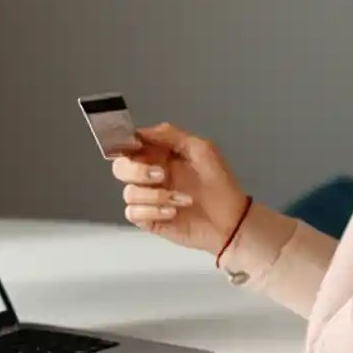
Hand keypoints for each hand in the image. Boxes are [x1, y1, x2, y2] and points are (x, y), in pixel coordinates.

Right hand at [111, 123, 248, 254]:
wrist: (231, 222)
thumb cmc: (221, 185)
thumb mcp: (202, 150)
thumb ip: (171, 135)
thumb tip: (142, 131)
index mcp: (160, 155)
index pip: (130, 146)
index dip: (126, 145)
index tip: (135, 148)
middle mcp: (150, 175)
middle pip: (120, 168)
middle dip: (137, 170)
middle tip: (161, 174)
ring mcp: (148, 198)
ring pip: (128, 192)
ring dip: (154, 195)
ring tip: (181, 199)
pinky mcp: (149, 219)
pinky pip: (133, 213)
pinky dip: (151, 211)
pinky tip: (172, 212)